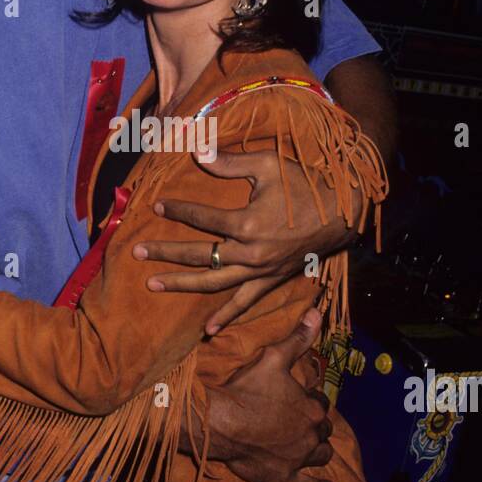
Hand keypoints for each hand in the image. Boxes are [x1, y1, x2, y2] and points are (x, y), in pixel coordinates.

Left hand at [133, 147, 361, 334]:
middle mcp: (250, 253)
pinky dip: (226, 318)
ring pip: (213, 283)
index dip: (177, 210)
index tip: (157, 206)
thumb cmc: (305, 185)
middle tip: (137, 251)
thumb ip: (229, 162)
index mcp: (246, 223)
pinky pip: (245, 303)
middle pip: (198, 255)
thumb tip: (196, 150)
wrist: (344, 213)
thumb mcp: (268, 165)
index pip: (201, 217)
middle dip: (165, 252)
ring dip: (182, 284)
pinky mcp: (271, 282)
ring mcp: (260, 271)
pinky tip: (207, 331)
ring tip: (154, 284)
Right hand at [193, 307, 333, 481]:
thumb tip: (317, 313)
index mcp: (310, 407)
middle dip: (317, 425)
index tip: (304, 398)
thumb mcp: (274, 358)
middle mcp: (310, 434)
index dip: (312, 399)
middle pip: (322, 430)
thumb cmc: (247, 389)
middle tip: (305, 422)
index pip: (320, 402)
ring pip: (321, 455)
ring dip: (320, 450)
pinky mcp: (285, 476)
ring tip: (316, 448)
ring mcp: (299, 457)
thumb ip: (298, 338)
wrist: (221, 423)